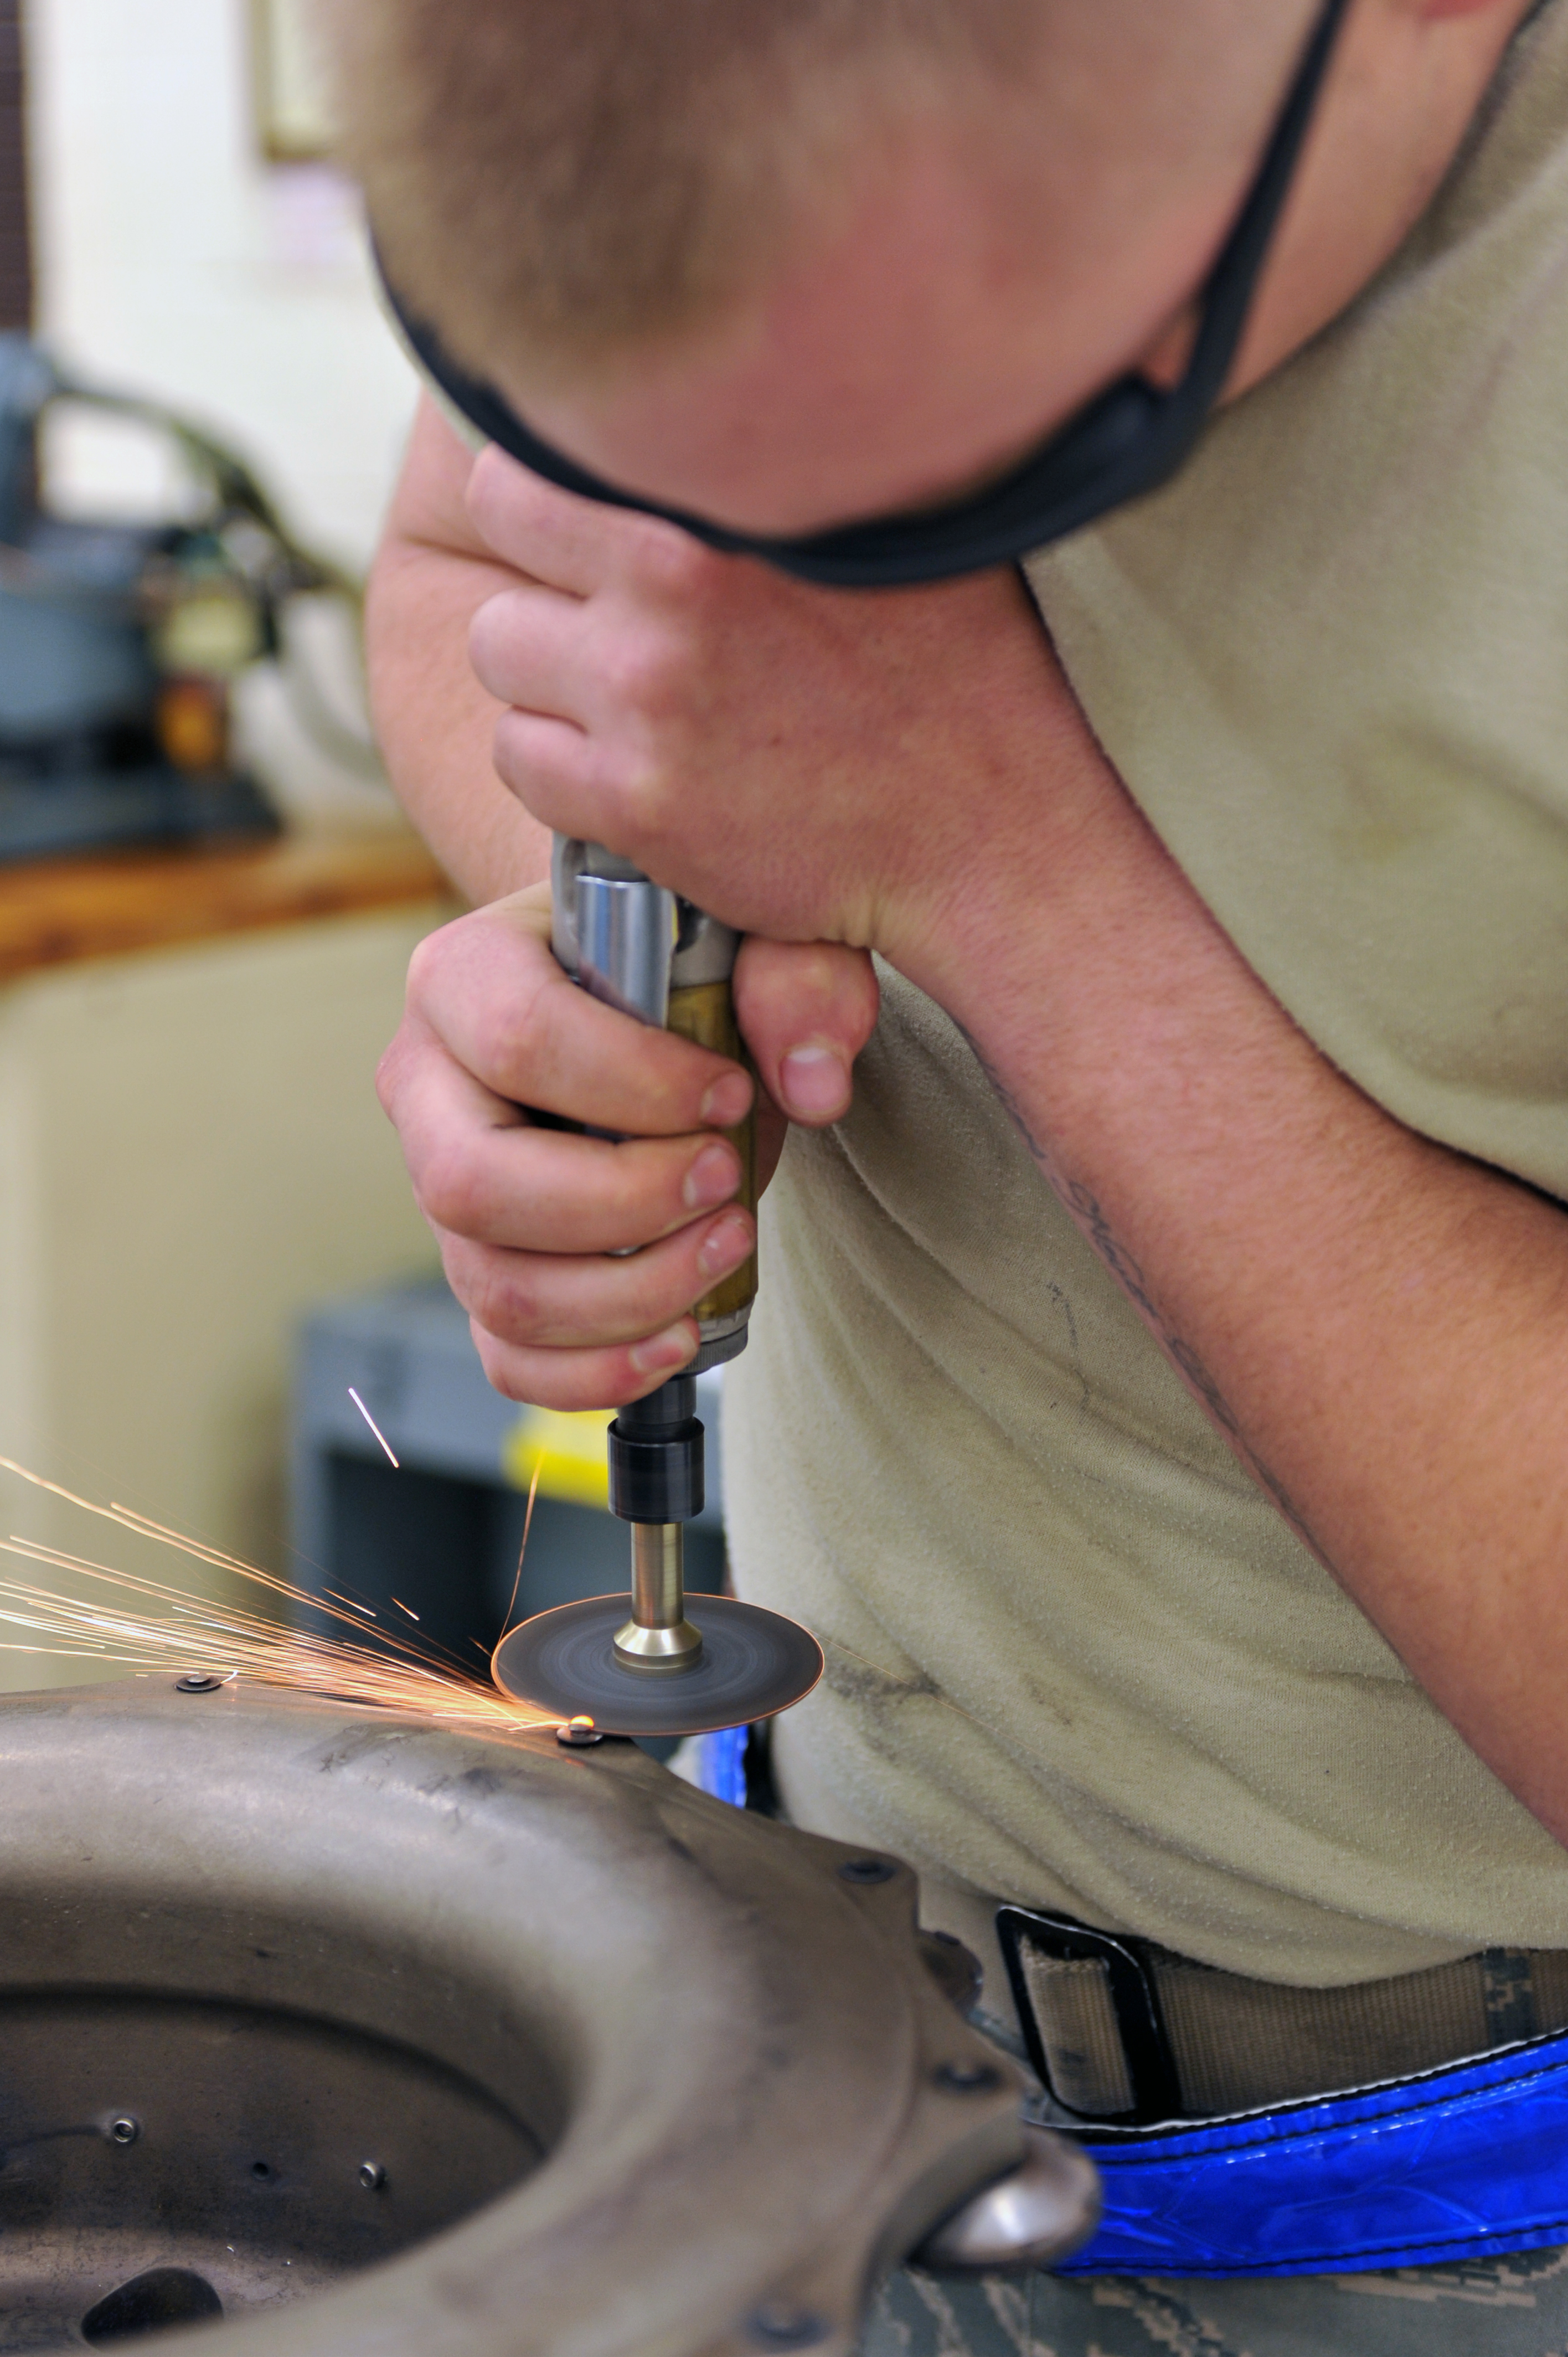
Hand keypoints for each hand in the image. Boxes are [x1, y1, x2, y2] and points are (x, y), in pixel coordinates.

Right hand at [377, 884, 877, 1407]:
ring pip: (497, 1287)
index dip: (635, 1083)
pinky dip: (596, 1370)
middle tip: (723, 1180)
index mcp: (463, 976)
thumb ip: (792, 974)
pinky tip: (678, 1336)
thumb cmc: (676, 963)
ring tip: (725, 1246)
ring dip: (628, 1293)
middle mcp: (427, 1089)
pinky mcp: (480, 1270)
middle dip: (622, 1202)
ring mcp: (439, 1193)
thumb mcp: (742, 927)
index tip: (731, 1093)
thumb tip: (814, 1080)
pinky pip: (507, 1356)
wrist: (639, 998)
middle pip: (475, 1184)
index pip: (519, 1039)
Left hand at [463, 447, 1068, 979]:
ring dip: (549, 683)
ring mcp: (645, 709)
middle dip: (543, 591)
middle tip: (608, 624)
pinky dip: (565, 772)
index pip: (527, 469)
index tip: (586, 535)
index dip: (549, 504)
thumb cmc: (957, 668)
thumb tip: (732, 378)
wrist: (990, 830)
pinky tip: (639, 770)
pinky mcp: (637, 808)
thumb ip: (788, 454)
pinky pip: (522, 764)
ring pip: (501, 663)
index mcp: (720, 512)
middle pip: (498, 562)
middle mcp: (668, 601)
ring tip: (630, 702)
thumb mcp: (892, 516)